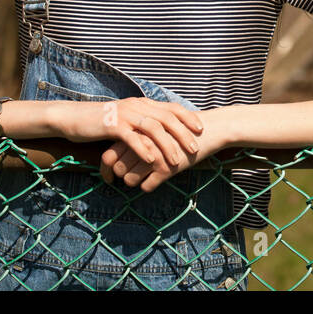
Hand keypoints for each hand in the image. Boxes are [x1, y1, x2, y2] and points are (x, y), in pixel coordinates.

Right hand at [57, 96, 202, 178]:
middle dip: (183, 133)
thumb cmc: (102, 122)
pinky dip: (143, 149)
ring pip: (153, 128)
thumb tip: (162, 131)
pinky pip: (132, 138)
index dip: (188, 117)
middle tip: (194, 147)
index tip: (200, 129)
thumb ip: (143, 121)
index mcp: (143, 103)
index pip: (171, 108)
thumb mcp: (127, 118)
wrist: (74, 118)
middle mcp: (137, 105)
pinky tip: (151, 161)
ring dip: (167, 145)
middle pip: (167, 118)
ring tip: (177, 160)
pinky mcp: (112, 125)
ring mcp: (125, 114)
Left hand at [101, 105, 235, 192]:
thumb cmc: (180, 128)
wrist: (207, 130)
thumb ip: (137, 135)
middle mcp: (142, 145)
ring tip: (144, 175)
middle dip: (121, 176)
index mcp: (137, 133)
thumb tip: (118, 150)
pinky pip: (147, 187)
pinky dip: (149, 185)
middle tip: (127, 176)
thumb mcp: (156, 126)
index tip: (109, 176)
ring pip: (130, 180)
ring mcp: (153, 157)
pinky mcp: (166, 169)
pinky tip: (157, 178)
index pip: (108, 155)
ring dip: (134, 181)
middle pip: (118, 169)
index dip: (105, 169)